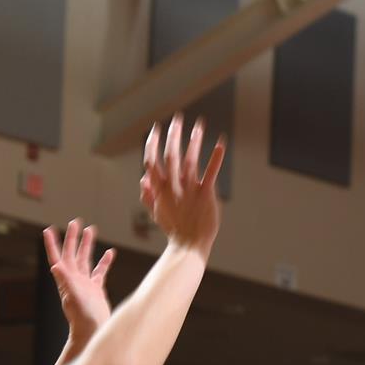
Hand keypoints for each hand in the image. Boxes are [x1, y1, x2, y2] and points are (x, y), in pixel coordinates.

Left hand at [42, 219, 114, 340]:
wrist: (93, 331)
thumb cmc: (82, 317)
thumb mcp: (73, 297)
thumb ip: (66, 281)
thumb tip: (55, 266)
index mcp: (67, 279)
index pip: (58, 257)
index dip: (52, 244)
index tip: (48, 230)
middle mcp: (74, 279)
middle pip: (72, 254)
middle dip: (73, 238)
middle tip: (75, 222)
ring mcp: (85, 284)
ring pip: (86, 259)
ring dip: (88, 245)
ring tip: (91, 230)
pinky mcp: (96, 289)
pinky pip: (100, 271)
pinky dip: (104, 262)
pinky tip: (110, 253)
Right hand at [140, 114, 224, 253]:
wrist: (189, 245)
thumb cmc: (174, 229)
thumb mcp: (157, 212)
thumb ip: (148, 195)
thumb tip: (143, 178)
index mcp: (159, 189)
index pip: (152, 160)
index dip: (152, 143)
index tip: (155, 128)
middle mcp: (173, 186)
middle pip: (171, 155)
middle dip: (173, 135)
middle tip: (177, 118)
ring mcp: (189, 189)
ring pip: (190, 159)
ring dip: (194, 141)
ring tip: (198, 125)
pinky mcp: (206, 194)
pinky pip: (211, 173)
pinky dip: (216, 158)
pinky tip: (221, 143)